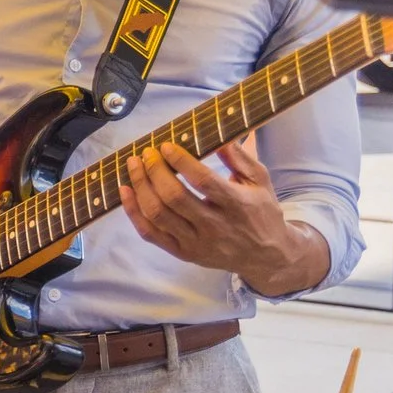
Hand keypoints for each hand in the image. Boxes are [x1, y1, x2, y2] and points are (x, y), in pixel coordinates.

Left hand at [122, 137, 325, 293]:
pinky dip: (133, 212)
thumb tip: (219, 135)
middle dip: (154, 171)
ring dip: (140, 187)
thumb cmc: (261, 212)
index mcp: (237, 205)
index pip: (203, 181)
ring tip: (134, 165)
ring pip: (158, 215)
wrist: (267, 256)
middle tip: (146, 153)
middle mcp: (215, 226)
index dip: (180, 161)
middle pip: (174, 198)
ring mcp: (196, 243)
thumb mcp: (260, 182)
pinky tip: (125, 191)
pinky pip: (150, 234)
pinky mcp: (183, 253)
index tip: (165, 146)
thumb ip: (240, 157)